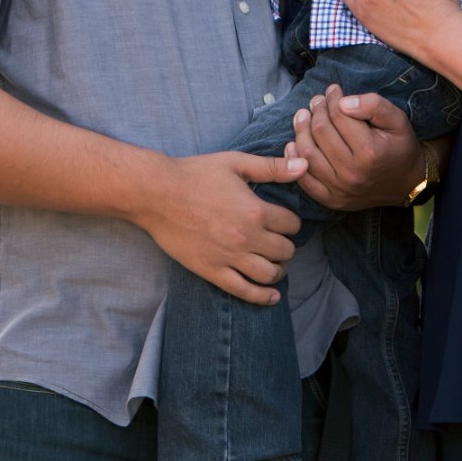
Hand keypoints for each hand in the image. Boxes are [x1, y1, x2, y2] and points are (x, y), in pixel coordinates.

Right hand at [135, 149, 304, 304]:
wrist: (157, 194)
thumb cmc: (196, 174)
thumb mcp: (236, 163)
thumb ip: (272, 167)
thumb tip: (304, 166)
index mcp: (255, 211)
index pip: (292, 225)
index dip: (291, 222)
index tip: (284, 221)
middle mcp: (247, 238)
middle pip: (285, 251)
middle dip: (287, 246)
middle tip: (280, 242)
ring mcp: (230, 257)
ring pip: (270, 274)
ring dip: (279, 271)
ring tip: (276, 264)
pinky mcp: (212, 271)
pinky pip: (245, 291)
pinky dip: (263, 297)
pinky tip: (272, 296)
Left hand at [287, 86, 424, 210]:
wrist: (407, 184)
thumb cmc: (400, 147)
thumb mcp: (398, 120)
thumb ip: (374, 105)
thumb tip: (343, 101)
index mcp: (369, 151)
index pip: (339, 116)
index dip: (333, 98)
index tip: (333, 90)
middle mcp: (352, 172)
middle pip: (320, 132)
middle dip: (316, 111)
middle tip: (317, 101)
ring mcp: (339, 189)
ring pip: (307, 153)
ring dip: (301, 130)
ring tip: (304, 116)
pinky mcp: (331, 199)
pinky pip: (304, 180)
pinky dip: (294, 159)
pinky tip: (294, 143)